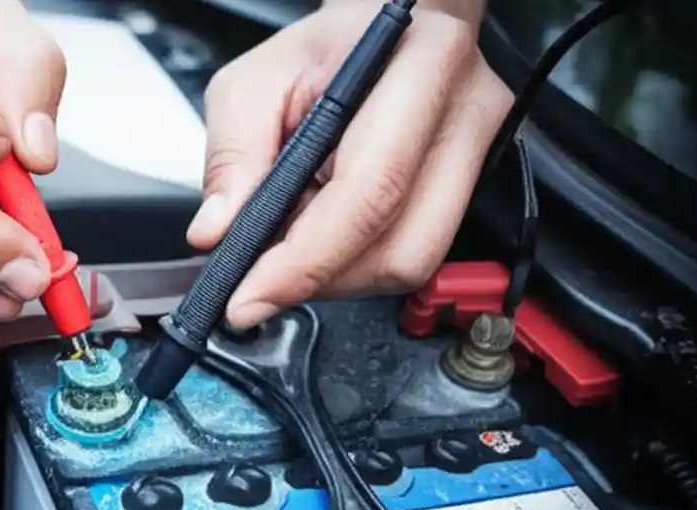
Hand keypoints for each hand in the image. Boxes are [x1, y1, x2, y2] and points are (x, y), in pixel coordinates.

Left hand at [189, 0, 511, 328]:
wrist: (389, 26)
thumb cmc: (327, 49)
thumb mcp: (254, 81)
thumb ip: (231, 155)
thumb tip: (218, 231)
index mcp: (420, 67)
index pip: (369, 192)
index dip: (305, 262)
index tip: (249, 295)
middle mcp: (465, 115)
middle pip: (398, 248)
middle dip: (318, 279)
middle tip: (261, 276)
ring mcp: (478, 156)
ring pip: (409, 264)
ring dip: (336, 277)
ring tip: (293, 242)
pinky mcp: (469, 189)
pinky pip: (412, 255)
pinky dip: (354, 263)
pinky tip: (324, 235)